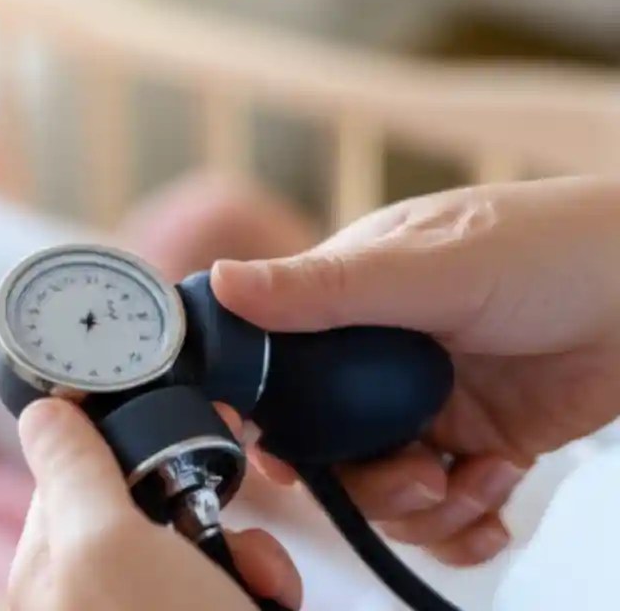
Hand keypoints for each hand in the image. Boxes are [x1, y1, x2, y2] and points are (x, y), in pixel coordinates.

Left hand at [10, 398, 301, 609]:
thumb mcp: (105, 546)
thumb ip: (71, 471)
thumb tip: (40, 408)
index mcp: (51, 567)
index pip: (74, 470)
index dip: (125, 435)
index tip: (179, 415)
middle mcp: (92, 596)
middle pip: (145, 504)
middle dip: (200, 502)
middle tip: (226, 514)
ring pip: (198, 544)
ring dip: (240, 550)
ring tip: (255, 581)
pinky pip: (230, 583)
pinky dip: (257, 587)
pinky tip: (267, 602)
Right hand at [211, 177, 619, 565]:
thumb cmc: (550, 249)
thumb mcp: (430, 266)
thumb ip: (327, 287)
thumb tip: (221, 283)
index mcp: (346, 304)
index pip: (276, 374)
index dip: (274, 424)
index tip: (289, 460)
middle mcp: (376, 361)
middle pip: (327, 452)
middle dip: (367, 484)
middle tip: (418, 474)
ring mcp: (426, 406)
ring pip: (381, 490)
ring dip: (422, 507)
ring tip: (477, 479)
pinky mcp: (477, 445)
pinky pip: (441, 509)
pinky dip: (462, 523)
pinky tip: (496, 501)